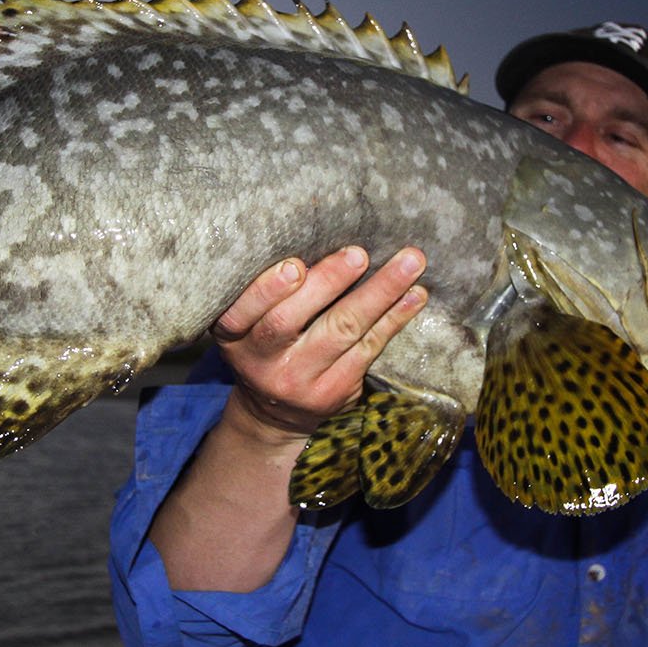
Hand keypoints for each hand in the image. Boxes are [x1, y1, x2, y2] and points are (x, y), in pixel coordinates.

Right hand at [212, 246, 428, 438]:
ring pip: (341, 331)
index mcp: (233, 335)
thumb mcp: (247, 324)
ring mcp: (299, 380)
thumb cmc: (264, 346)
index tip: (295, 266)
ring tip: (408, 263)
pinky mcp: (334, 392)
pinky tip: (415, 294)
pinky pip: (369, 348)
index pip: (242, 312)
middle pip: (291, 322)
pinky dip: (394, 317)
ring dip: (379, 293)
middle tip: (358, 254)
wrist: (274, 415)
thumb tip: (320, 231)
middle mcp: (260, 361)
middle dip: (328, 283)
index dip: (267, 290)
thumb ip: (269, 291)